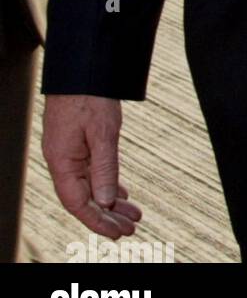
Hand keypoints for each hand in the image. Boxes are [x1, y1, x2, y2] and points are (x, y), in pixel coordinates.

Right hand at [42, 94, 142, 237]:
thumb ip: (105, 167)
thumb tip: (106, 202)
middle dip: (108, 216)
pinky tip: (120, 193)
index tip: (118, 232)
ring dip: (110, 201)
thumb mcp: (103, 132)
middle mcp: (62, 161)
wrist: (83, 65)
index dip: (97, 221)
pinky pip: (91, 171)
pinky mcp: (77, 143)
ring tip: (133, 214)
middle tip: (132, 227)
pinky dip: (106, 183)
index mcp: (62, 162)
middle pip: (84, 198)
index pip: (78, 203)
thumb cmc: (89, 95)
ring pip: (89, 185)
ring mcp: (69, 152)